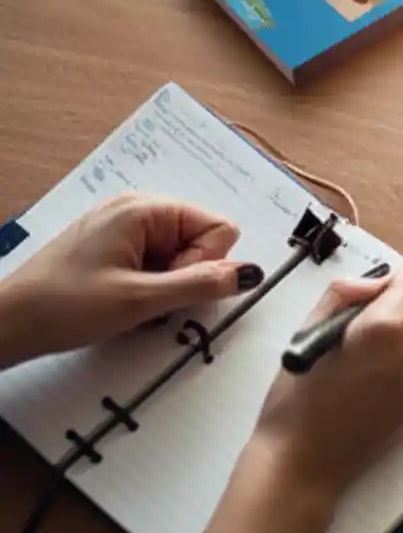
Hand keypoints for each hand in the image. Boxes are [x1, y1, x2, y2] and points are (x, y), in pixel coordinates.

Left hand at [0, 193, 262, 366]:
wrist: (8, 323)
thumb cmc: (63, 306)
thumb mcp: (140, 300)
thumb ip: (200, 285)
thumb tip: (249, 273)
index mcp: (144, 209)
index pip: (218, 228)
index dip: (206, 264)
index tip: (171, 285)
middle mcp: (136, 209)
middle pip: (200, 240)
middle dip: (187, 274)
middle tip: (150, 295)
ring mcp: (123, 227)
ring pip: (179, 254)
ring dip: (168, 283)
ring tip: (133, 299)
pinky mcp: (113, 247)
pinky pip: (157, 261)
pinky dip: (151, 284)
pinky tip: (125, 298)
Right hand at [248, 265, 402, 498]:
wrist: (303, 464)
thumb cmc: (297, 399)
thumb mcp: (309, 330)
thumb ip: (346, 293)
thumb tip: (374, 284)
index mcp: (387, 329)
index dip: (398, 283)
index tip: (372, 300)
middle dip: (395, 313)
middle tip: (355, 336)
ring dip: (396, 342)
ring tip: (356, 367)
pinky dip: (398, 370)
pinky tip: (365, 389)